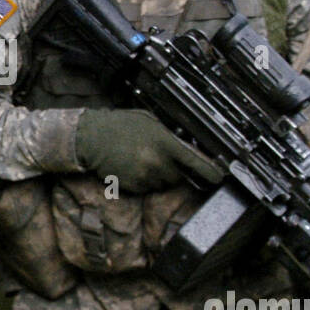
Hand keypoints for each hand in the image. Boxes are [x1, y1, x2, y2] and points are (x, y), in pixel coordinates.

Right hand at [75, 108, 221, 193]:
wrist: (91, 137)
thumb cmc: (119, 125)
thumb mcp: (149, 121)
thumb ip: (168, 135)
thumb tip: (185, 144)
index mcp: (164, 143)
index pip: (195, 162)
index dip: (210, 171)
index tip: (218, 176)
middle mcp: (157, 162)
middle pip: (178, 176)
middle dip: (173, 169)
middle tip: (159, 157)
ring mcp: (145, 176)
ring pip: (162, 183)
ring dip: (157, 175)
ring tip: (141, 160)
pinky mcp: (133, 186)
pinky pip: (146, 188)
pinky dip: (143, 180)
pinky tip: (131, 166)